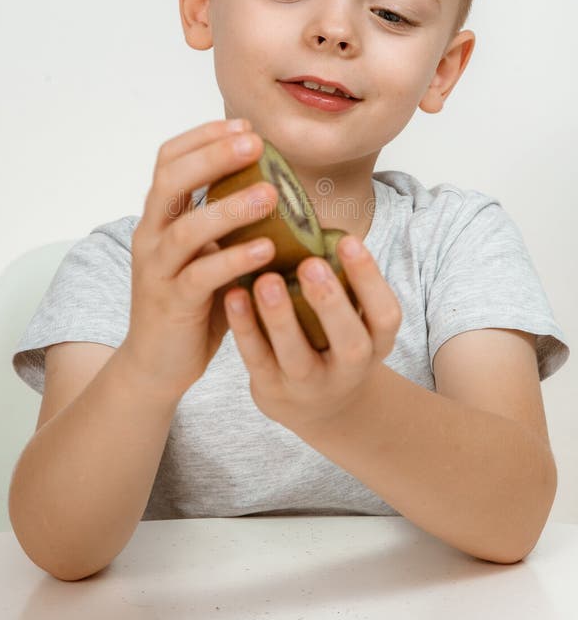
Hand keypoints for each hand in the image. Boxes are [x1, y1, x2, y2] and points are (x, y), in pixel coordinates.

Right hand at [121, 119, 277, 398]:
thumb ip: (225, 221)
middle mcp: (152, 235)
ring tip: (270, 194)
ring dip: (230, 207)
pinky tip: (268, 249)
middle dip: (213, 156)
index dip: (203, 136)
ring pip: (187, 228)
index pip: (169, 159)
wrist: (157, 363)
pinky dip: (234, 258)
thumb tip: (276, 185)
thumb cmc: (192, 302)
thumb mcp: (206, 252)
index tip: (244, 125)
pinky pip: (201, 276)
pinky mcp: (172, 302)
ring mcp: (158, 269)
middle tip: (255, 144)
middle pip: (170, 180)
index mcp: (160, 216)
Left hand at [224, 238, 401, 432]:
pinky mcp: (273, 390)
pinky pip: (257, 359)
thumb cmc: (331, 340)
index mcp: (375, 342)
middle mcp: (349, 368)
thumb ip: (340, 279)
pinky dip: (245, 329)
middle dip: (330, 303)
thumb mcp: (352, 317)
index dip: (370, 279)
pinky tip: (233, 296)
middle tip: (310, 264)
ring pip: (297, 356)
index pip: (385, 314)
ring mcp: (309, 384)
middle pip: (349, 343)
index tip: (348, 240)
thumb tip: (310, 212)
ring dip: (281, 318)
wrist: (317, 406)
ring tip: (267, 281)